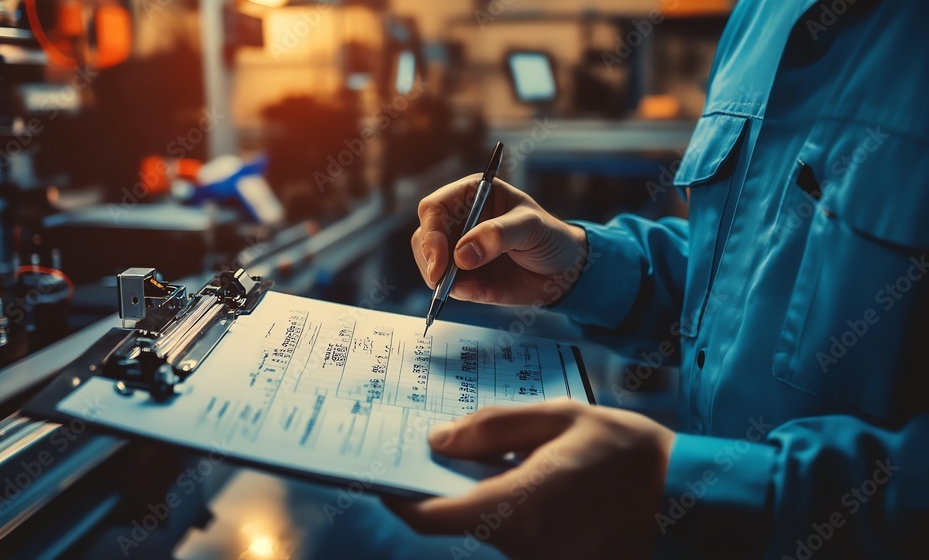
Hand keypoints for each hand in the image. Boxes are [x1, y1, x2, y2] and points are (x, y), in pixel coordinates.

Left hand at [385, 400, 674, 559]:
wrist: (693, 502)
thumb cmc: (629, 453)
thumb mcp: (562, 419)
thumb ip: (494, 428)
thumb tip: (439, 442)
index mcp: (515, 506)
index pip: (428, 515)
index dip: (398, 494)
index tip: (384, 469)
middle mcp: (521, 546)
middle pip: (457, 519)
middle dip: (446, 483)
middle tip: (442, 443)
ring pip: (490, 527)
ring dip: (485, 494)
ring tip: (500, 451)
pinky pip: (519, 536)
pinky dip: (513, 509)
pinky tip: (533, 478)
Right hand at [411, 175, 588, 305]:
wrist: (564, 270)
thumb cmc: (549, 236)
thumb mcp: (531, 227)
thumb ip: (498, 235)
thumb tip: (462, 255)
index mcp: (471, 196)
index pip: (434, 208)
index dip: (430, 233)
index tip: (440, 260)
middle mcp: (459, 222)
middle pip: (424, 238)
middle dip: (430, 260)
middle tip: (442, 281)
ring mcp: (459, 251)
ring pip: (430, 265)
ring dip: (442, 280)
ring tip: (472, 287)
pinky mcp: (465, 277)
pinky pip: (449, 287)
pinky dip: (459, 293)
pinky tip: (481, 291)